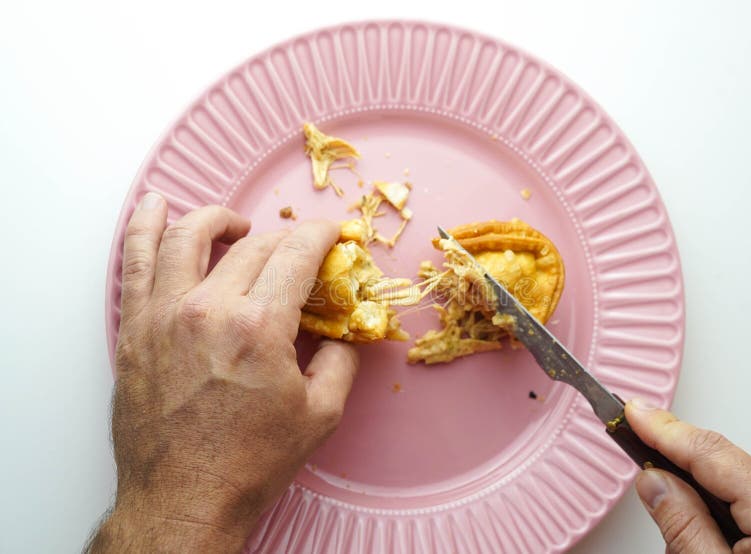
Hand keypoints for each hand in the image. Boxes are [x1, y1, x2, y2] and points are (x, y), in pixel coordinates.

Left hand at [88, 193, 357, 552]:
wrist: (185, 498)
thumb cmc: (249, 463)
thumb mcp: (320, 414)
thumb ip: (339, 359)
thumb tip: (344, 330)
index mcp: (260, 327)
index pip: (296, 254)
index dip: (320, 235)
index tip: (330, 233)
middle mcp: (209, 309)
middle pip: (252, 247)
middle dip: (283, 237)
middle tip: (297, 248)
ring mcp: (164, 315)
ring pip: (187, 237)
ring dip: (216, 218)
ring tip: (232, 222)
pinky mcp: (135, 329)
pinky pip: (135, 262)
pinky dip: (144, 227)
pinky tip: (154, 207)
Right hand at [626, 399, 750, 552]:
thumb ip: (683, 526)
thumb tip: (654, 482)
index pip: (706, 451)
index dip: (662, 429)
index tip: (634, 412)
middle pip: (722, 464)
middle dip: (686, 478)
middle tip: (658, 499)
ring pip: (742, 478)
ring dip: (717, 499)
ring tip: (716, 544)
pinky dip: (740, 507)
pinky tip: (737, 541)